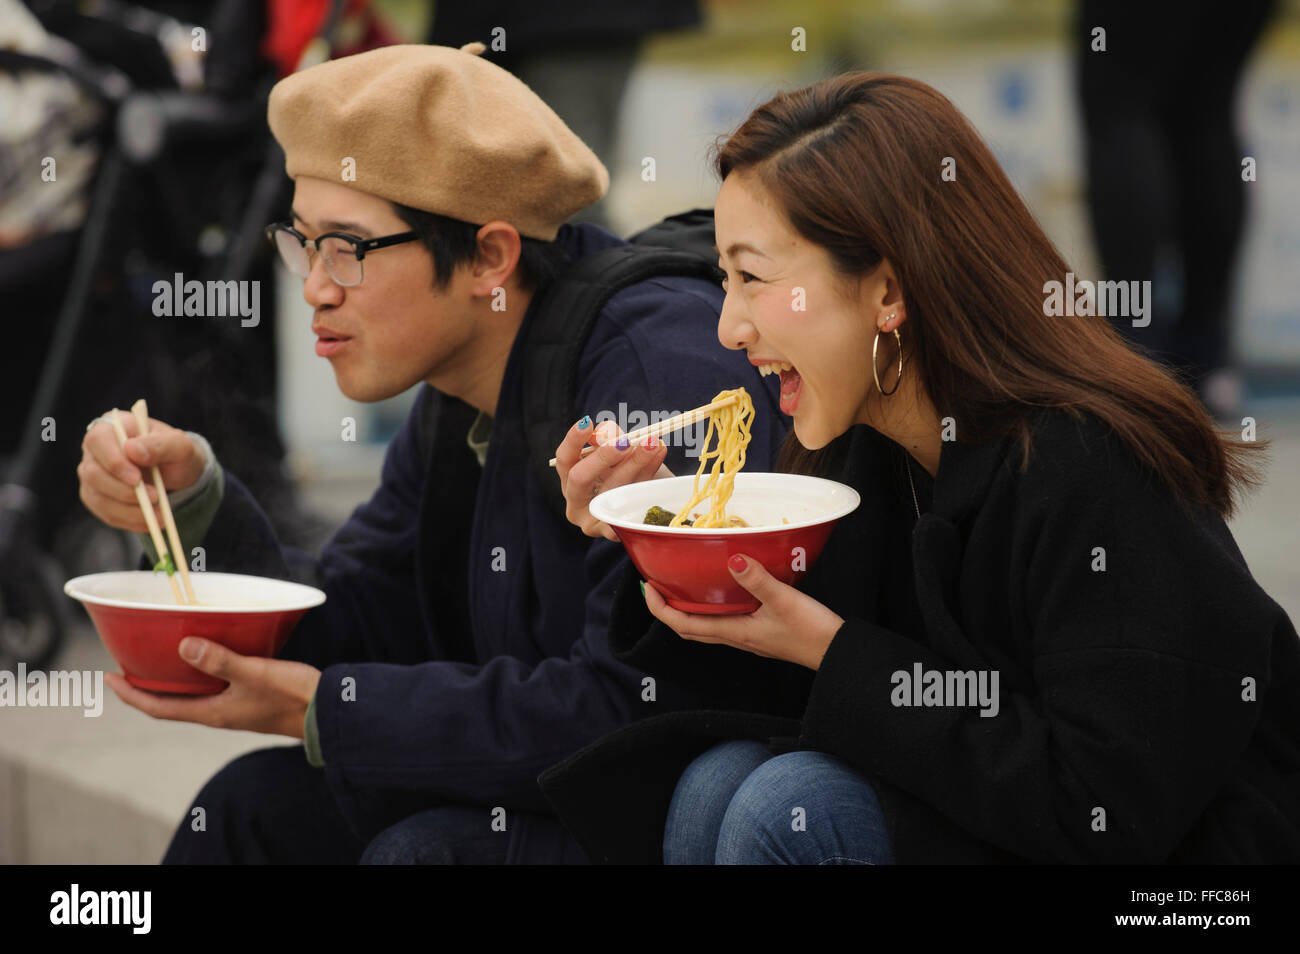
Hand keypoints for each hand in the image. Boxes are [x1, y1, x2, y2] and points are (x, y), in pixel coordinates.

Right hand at [79, 410, 205, 532]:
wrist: (179, 472)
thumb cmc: (176, 453)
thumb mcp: (180, 446)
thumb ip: (160, 444)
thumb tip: (132, 449)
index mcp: (112, 427)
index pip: (98, 440)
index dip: (113, 462)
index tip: (136, 479)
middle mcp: (95, 451)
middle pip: (93, 473)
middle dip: (124, 491)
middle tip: (155, 498)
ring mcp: (92, 475)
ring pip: (97, 497)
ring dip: (129, 511)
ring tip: (159, 515)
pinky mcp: (97, 497)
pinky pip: (105, 513)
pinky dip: (128, 520)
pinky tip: (149, 522)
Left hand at [104, 638, 321, 737]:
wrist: (325, 713)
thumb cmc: (292, 696)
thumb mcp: (255, 673)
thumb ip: (220, 661)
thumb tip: (183, 647)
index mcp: (212, 713)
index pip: (158, 707)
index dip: (130, 694)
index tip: (109, 678)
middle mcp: (218, 714)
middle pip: (170, 703)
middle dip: (146, 687)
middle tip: (128, 666)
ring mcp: (233, 708)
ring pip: (191, 696)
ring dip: (172, 681)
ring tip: (160, 660)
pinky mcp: (248, 700)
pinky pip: (212, 689)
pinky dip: (199, 675)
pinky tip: (206, 658)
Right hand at [554, 417, 670, 540]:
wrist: (658, 501)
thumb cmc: (634, 471)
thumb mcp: (621, 450)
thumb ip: (612, 438)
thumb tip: (604, 435)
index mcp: (572, 478)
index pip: (565, 459)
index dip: (573, 440)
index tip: (588, 423)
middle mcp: (576, 501)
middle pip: (580, 477)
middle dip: (603, 457)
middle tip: (626, 442)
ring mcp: (591, 520)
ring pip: (609, 492)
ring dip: (634, 465)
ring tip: (653, 444)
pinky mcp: (611, 533)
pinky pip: (625, 516)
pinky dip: (641, 497)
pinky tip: (654, 486)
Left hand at [643, 554, 844, 670]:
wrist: (835, 653)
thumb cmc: (810, 630)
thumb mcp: (783, 599)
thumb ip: (756, 579)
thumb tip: (730, 559)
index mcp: (734, 632)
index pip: (683, 624)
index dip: (660, 609)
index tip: (648, 588)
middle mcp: (735, 638)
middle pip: (689, 629)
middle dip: (667, 610)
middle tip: (657, 586)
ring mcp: (747, 638)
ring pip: (706, 627)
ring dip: (687, 610)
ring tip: (681, 586)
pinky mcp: (759, 634)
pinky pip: (724, 623)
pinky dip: (711, 609)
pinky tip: (720, 592)